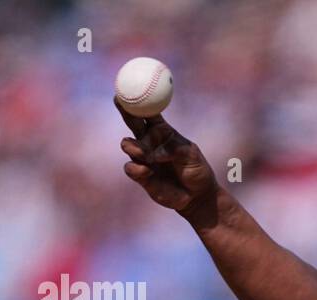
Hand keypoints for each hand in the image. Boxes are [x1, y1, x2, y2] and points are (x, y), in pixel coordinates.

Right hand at [115, 97, 217, 217]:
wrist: (197, 195)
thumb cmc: (197, 170)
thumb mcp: (190, 154)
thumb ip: (173, 148)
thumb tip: (155, 150)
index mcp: (163, 131)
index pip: (149, 112)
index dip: (140, 100)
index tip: (133, 88)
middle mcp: (149, 141)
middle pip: (132, 121)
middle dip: (124, 109)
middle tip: (118, 99)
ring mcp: (143, 158)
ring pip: (128, 144)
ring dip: (133, 146)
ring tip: (143, 154)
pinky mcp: (140, 175)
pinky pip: (131, 167)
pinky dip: (137, 168)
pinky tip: (147, 171)